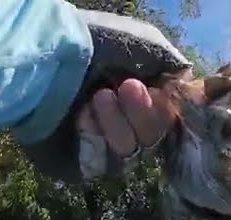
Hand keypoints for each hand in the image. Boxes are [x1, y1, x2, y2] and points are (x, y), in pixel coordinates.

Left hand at [19, 10, 191, 181]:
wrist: (39, 56)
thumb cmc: (89, 43)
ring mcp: (98, 146)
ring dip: (118, 125)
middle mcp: (120, 122)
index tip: (157, 91)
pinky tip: (81, 118)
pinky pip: (103, 166)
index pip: (166, 120)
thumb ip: (174, 69)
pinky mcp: (78, 166)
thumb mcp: (144, 45)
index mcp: (137, 97)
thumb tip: (190, 89)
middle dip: (142, 115)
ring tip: (96, 99)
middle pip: (151, 140)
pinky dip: (97, 140)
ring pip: (130, 155)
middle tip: (124, 88)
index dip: (166, 111)